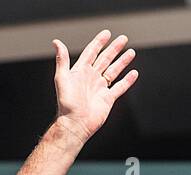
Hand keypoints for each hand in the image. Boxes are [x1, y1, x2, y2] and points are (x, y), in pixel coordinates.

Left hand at [51, 31, 137, 145]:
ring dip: (122, 61)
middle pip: (105, 59)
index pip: (91, 52)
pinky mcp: (108, 99)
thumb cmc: (67, 103)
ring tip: (131, 52)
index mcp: (80, 72)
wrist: (75, 124)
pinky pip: (120, 87)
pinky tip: (133, 73)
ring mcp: (100, 88)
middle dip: (114, 49)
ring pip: (114, 71)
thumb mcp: (62, 78)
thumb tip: (57, 42)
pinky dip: (127, 80)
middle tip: (123, 39)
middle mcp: (91, 78)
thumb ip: (62, 60)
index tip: (106, 34)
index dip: (98, 43)